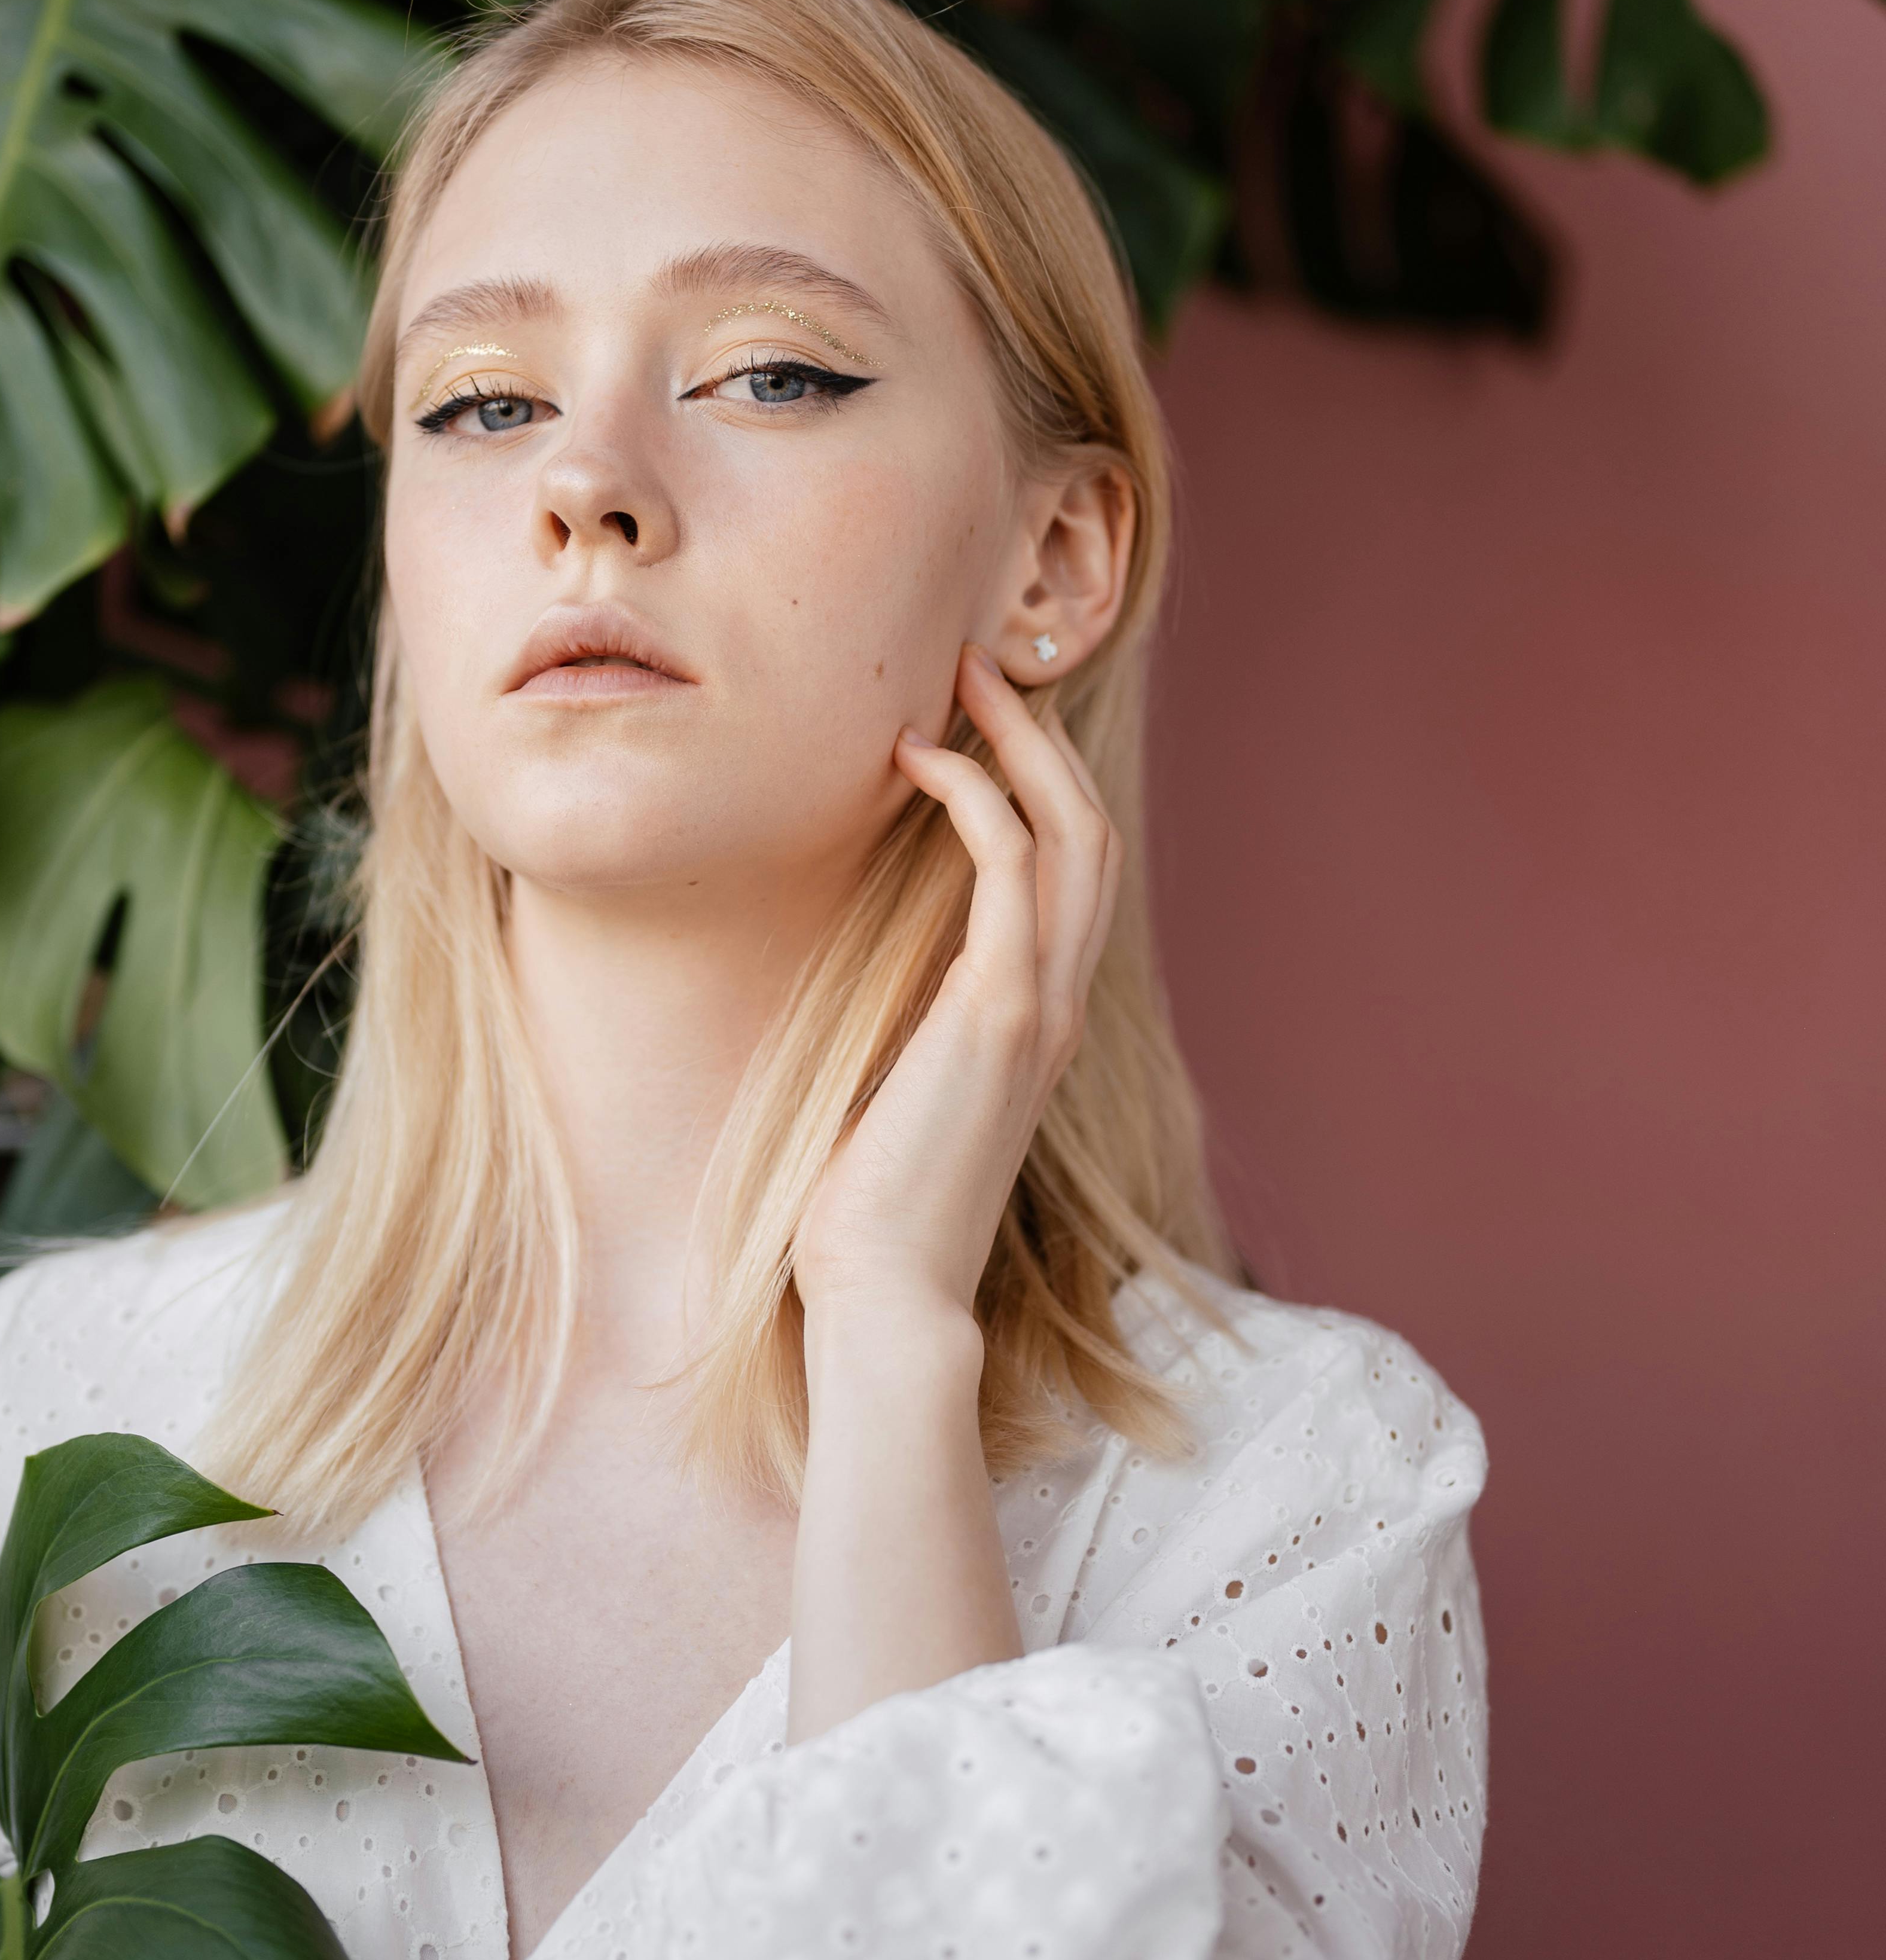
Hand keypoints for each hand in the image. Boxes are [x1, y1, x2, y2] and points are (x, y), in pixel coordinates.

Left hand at [792, 642, 1120, 1337]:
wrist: (887, 1292)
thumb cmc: (870, 1207)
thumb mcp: (899, 1093)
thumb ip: (912, 1030)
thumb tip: (874, 984)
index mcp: (1039, 1021)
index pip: (1069, 874)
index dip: (1039, 784)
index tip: (973, 723)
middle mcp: (1057, 1005)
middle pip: (1089, 833)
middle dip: (1042, 738)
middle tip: (976, 667)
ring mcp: (1039, 1007)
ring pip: (1070, 833)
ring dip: (1020, 743)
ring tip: (958, 681)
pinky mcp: (998, 1013)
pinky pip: (1006, 867)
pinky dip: (975, 796)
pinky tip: (918, 758)